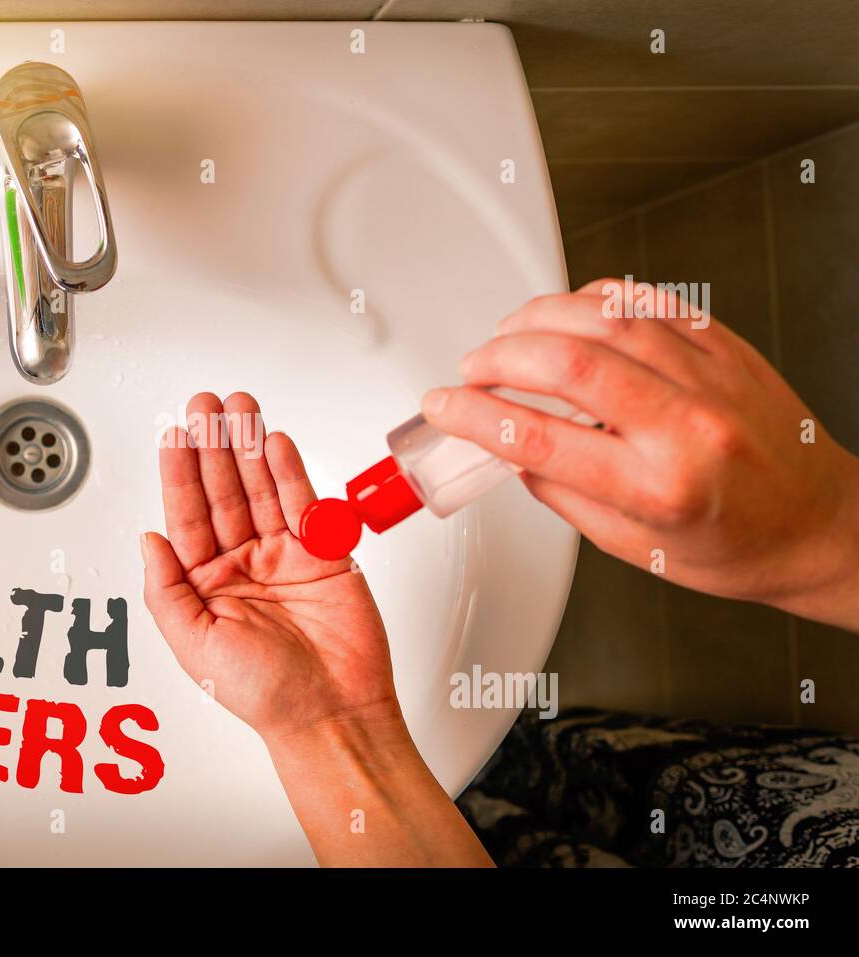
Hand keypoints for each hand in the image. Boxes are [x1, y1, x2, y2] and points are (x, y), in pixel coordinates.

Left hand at [141, 391, 395, 739]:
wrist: (331, 713)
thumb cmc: (264, 694)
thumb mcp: (193, 645)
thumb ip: (165, 590)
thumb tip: (146, 539)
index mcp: (204, 584)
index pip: (186, 516)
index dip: (179, 473)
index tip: (173, 436)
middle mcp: (241, 564)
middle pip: (223, 491)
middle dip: (214, 446)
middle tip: (206, 406)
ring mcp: (283, 555)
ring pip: (261, 488)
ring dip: (249, 446)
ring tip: (239, 409)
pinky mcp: (323, 553)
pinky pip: (302, 503)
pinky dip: (290, 471)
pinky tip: (275, 443)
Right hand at [421, 279, 858, 630]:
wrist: (822, 525)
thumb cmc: (736, 545)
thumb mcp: (633, 547)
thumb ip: (564, 494)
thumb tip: (511, 452)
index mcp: (658, 488)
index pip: (538, 439)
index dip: (473, 416)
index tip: (443, 407)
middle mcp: (687, 426)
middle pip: (566, 365)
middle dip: (498, 358)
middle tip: (472, 369)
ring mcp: (710, 377)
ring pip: (604, 318)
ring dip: (538, 318)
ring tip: (508, 334)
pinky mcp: (725, 345)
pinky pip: (648, 302)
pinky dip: (595, 298)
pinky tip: (568, 311)